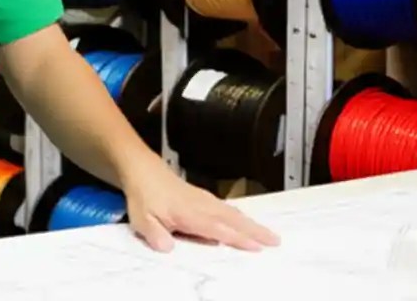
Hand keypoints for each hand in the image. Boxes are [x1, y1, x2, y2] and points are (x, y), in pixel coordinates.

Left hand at [122, 156, 279, 252]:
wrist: (141, 169)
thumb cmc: (143, 195)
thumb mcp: (142, 219)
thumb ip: (155, 234)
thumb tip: (167, 247)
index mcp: (190, 213)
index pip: (218, 229)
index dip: (236, 238)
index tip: (256, 246)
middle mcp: (201, 205)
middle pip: (233, 220)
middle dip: (255, 230)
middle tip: (275, 240)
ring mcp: (203, 199)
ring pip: (232, 212)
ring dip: (250, 223)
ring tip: (267, 233)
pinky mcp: (201, 196)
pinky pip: (225, 206)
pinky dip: (239, 214)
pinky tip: (242, 219)